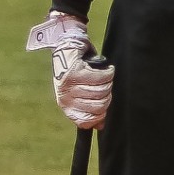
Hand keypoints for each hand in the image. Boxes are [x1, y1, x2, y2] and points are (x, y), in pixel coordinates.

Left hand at [28, 11, 112, 129]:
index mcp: (65, 105)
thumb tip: (100, 126)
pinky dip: (108, 73)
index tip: (104, 108)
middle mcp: (66, 97)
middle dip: (107, 96)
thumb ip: (88, 108)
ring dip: (108, 82)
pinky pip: (102, 78)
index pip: (86, 120)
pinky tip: (106, 69)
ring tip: (105, 76)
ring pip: (102, 90)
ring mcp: (71, 85)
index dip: (100, 116)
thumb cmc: (74, 71)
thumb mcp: (77, 93)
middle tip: (106, 87)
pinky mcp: (77, 72)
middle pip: (100, 105)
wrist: (66, 48)